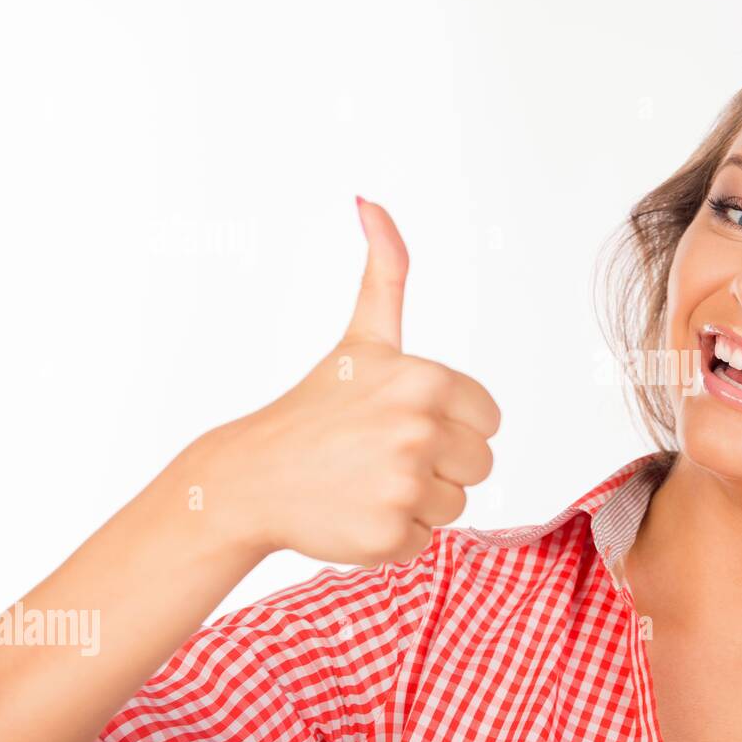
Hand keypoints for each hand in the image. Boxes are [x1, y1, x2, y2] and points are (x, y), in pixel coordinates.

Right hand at [203, 197, 499, 565]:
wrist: (251, 476)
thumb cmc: (316, 407)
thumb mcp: (363, 337)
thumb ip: (386, 271)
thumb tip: (371, 202)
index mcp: (428, 380)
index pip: (489, 420)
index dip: (452, 424)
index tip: (405, 420)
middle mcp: (420, 430)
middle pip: (478, 464)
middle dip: (438, 463)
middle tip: (382, 453)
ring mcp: (404, 484)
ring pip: (455, 504)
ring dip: (417, 500)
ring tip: (366, 480)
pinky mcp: (391, 534)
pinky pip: (427, 540)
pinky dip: (395, 534)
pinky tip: (356, 511)